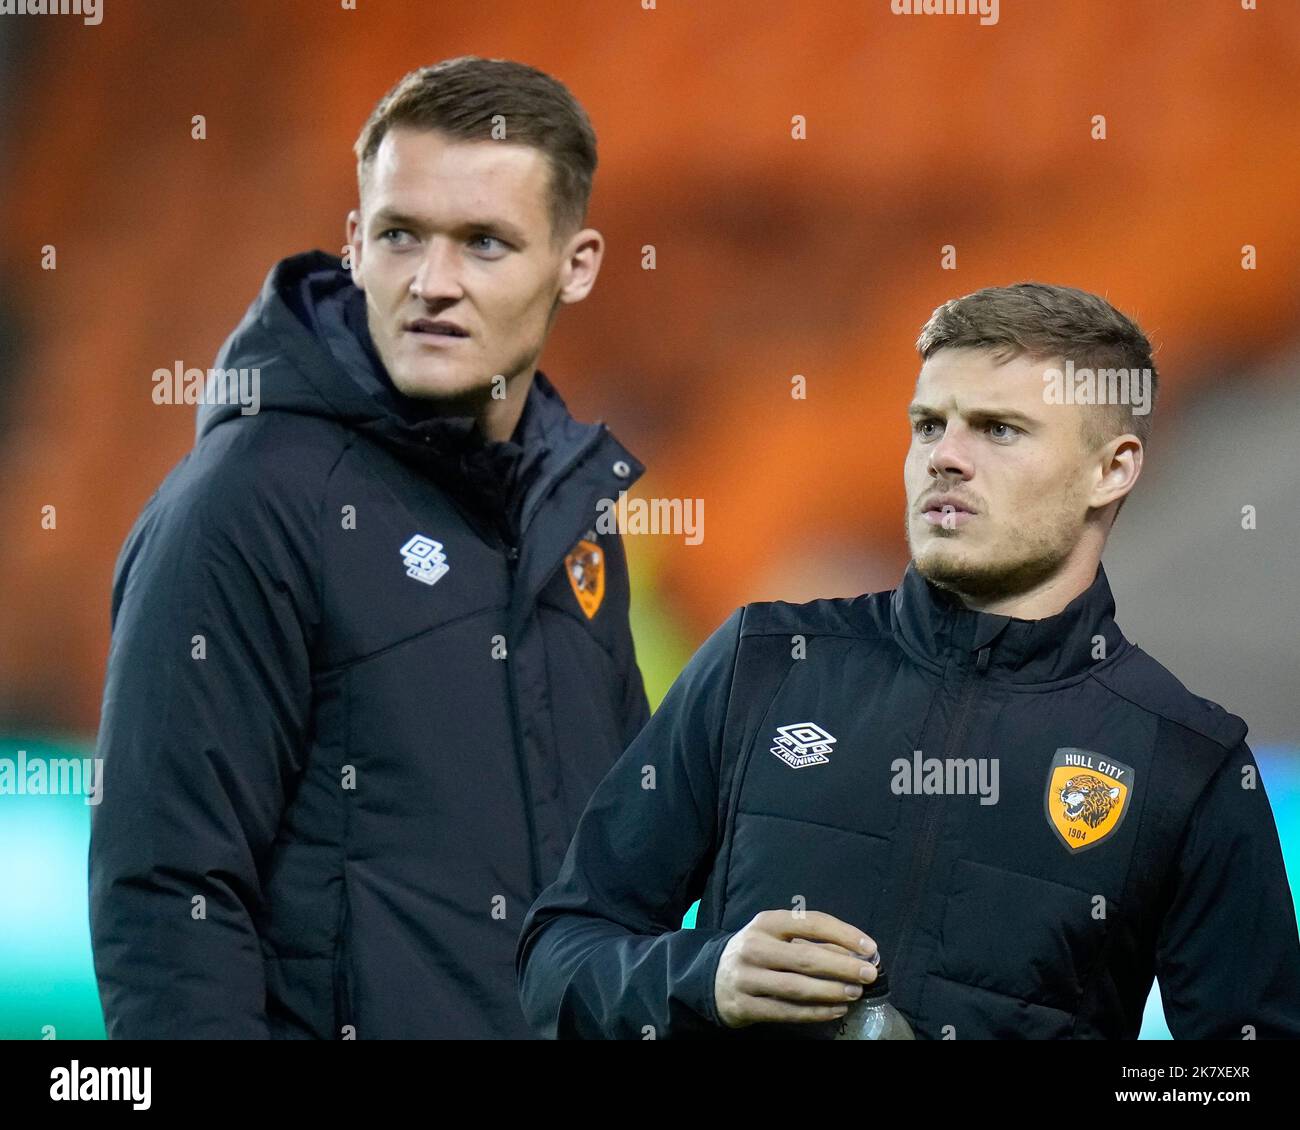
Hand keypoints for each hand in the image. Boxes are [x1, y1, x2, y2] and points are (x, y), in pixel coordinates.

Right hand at [713, 909, 879, 1027]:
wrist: (714, 979)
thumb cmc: (759, 953)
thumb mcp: (780, 938)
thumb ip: (816, 943)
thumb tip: (858, 953)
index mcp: (766, 922)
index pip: (811, 923)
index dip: (843, 934)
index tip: (870, 947)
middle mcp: (754, 947)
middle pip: (805, 957)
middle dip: (842, 966)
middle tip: (869, 974)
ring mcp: (747, 978)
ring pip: (797, 987)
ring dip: (831, 991)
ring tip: (855, 993)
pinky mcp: (745, 1006)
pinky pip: (787, 1011)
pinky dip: (816, 1012)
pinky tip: (836, 1010)